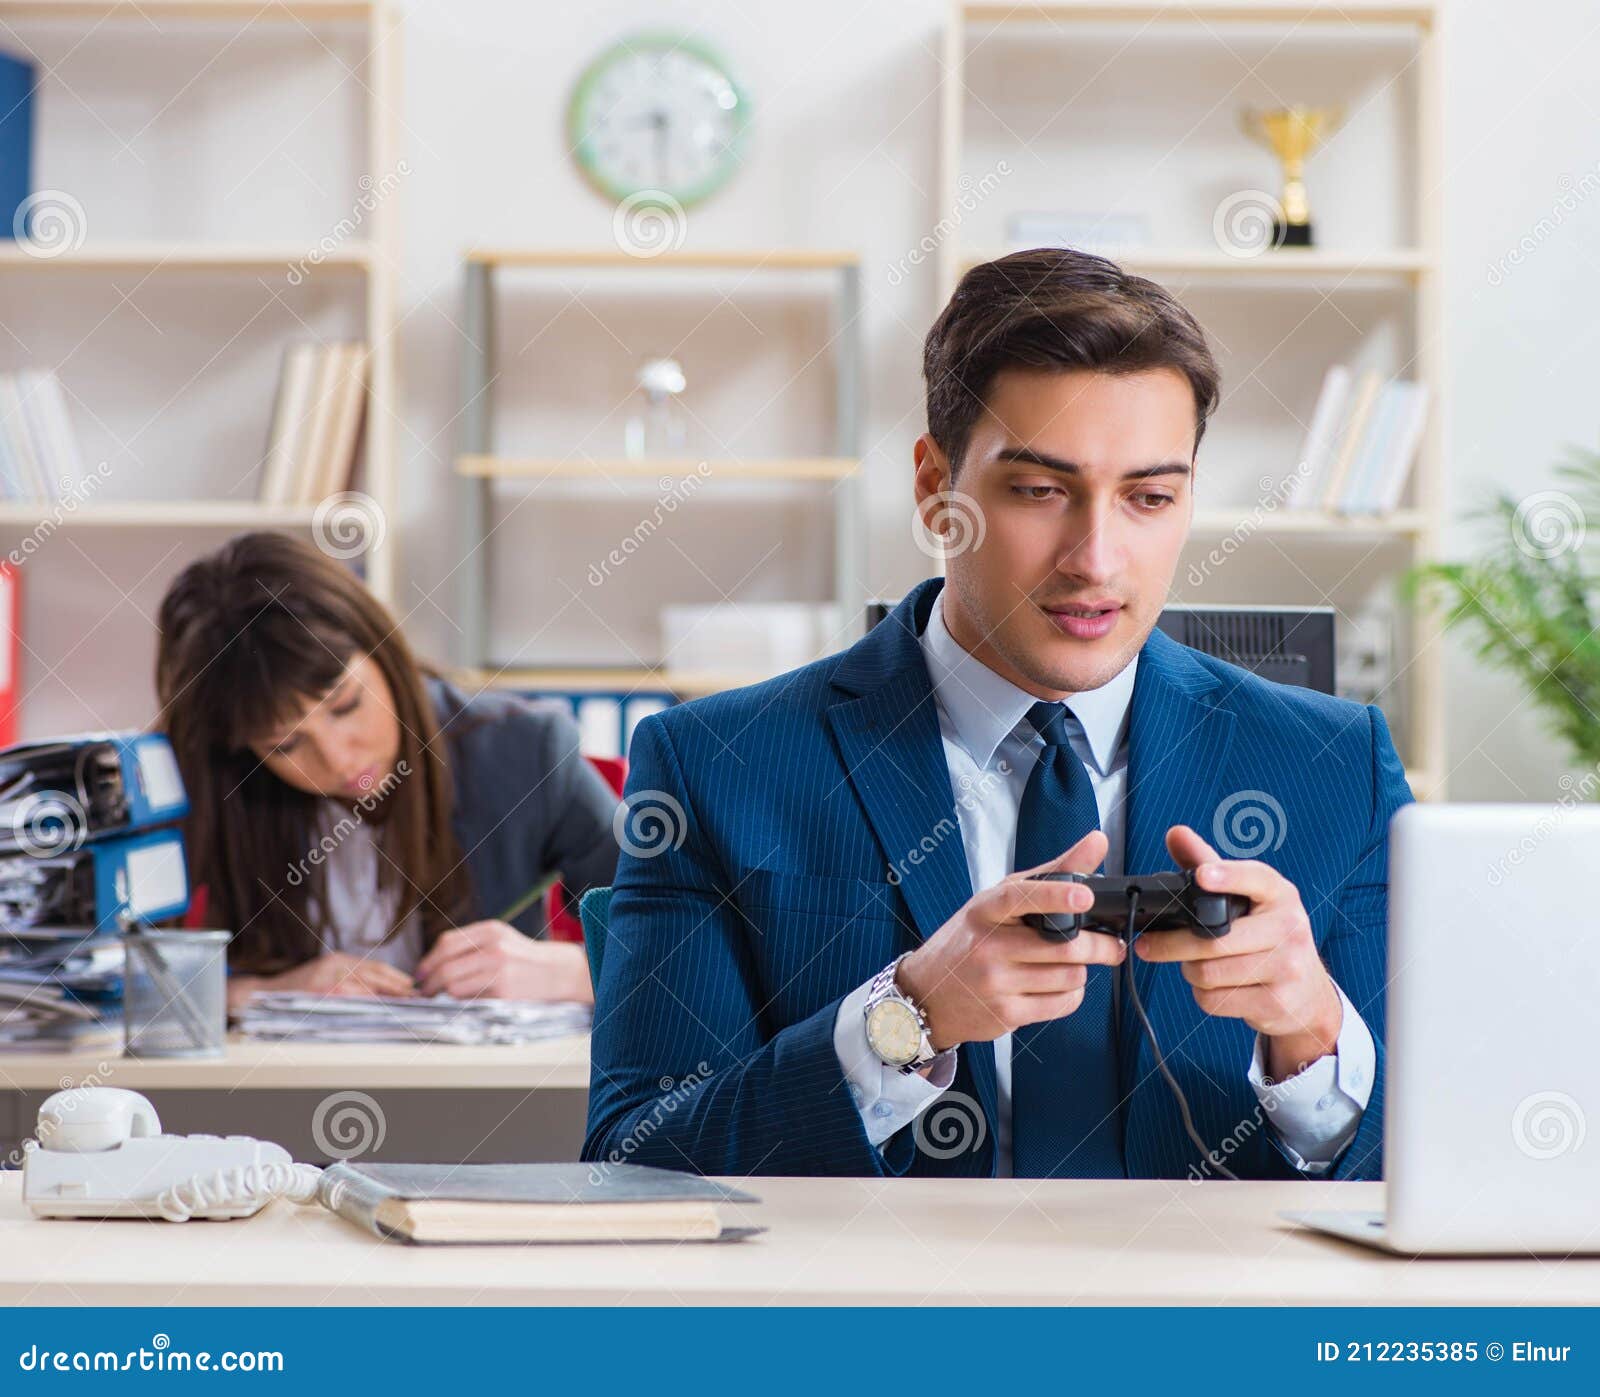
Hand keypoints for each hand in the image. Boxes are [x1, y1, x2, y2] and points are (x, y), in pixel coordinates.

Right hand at [242, 952, 415, 1003]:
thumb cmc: (299, 990)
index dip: (397, 978)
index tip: (414, 988)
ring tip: (401, 1005)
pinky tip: (375, 1008)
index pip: (376, 968)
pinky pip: (344, 996)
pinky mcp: (315, 990)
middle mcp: (334, 964)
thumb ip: (352, 983)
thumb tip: (384, 995)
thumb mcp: (327, 979)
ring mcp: (324, 976)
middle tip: (415, 998)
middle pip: (374, 974)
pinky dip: (361, 1002)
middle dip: (397, 987)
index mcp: (339, 960)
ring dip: (384, 996)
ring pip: (362, 985)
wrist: (264, 994)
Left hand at [415, 920, 592, 1003]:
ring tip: (438, 998)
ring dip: (440, 994)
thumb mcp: (501, 939)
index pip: (446, 943)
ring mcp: (499, 969)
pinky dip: (459, 1002)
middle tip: (423, 991)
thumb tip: (432, 964)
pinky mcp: (503, 991)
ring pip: (452, 984)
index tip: (420, 973)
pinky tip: (461, 1002)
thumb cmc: (524, 958)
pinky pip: (468, 998)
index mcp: (490, 930)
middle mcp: (494, 947)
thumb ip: (470, 945)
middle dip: (427, 981)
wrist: (559, 972)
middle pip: (445, 965)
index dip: (428, 960)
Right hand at [895, 831, 1125, 1052]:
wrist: (928, 992)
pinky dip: (1072, 994)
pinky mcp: (1006, 1013)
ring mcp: (996, 982)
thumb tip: (1097, 842)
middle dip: (1100, 947)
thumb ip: (1051, 874)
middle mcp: (988, 945)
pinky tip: (1059, 984)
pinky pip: (1061, 1004)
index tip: (1085, 896)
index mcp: (985, 910)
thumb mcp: (998, 901)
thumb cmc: (970, 939)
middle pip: (1063, 947)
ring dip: (1081, 971)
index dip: (1055, 896)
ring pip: (1069, 976)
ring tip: (1072, 963)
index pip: (1020, 898)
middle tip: (1113, 944)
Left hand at [1134, 825, 1341, 1080]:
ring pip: (1209, 972)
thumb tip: (1176, 833)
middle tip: (1148, 944)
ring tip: (1195, 964)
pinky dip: (1205, 994)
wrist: (1307, 991)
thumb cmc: (1267, 934)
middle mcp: (1289, 927)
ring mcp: (1287, 967)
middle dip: (1172, 945)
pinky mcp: (1277, 1003)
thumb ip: (1208, 863)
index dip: (1227, 876)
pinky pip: (1216, 1000)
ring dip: (1190, 971)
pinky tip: (1216, 986)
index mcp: (1279, 894)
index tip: (1202, 875)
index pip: (1255, 878)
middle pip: (1214, 939)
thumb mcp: (1247, 896)